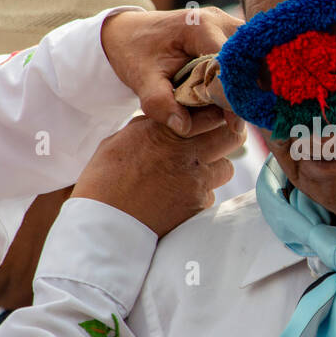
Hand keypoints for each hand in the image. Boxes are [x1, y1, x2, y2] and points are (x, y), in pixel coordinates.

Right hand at [70, 112, 244, 236]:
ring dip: (215, 169)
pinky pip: (211, 195)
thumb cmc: (104, 181)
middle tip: (216, 144)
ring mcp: (196, 178)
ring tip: (194, 176)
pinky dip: (201, 196)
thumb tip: (162, 121)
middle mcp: (185, 149)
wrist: (106, 224)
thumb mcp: (119, 141)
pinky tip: (180, 199)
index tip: (208, 122)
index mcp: (164, 129)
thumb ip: (147, 128)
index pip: (209, 112)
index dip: (212, 117)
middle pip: (231, 136)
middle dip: (227, 138)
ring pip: (227, 167)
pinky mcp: (198, 203)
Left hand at [100, 6, 239, 135]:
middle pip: (251, 59)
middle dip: (248, 92)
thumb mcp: (141, 79)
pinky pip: (248, 60)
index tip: (234, 125)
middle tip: (239, 123)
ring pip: (254, 59)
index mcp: (200, 26)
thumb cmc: (135, 52)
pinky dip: (245, 81)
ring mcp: (229, 26)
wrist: (130, 32)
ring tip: (238, 115)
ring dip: (250, 87)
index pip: (230, 65)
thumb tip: (184, 128)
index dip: (234, 96)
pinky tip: (236, 102)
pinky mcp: (231, 35)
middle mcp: (221, 21)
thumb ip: (159, 103)